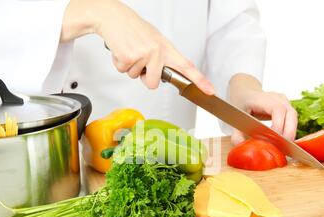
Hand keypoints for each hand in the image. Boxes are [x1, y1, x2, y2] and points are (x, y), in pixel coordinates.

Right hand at [61, 0, 213, 93]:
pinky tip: (122, 50)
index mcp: (166, 48)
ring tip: (129, 50)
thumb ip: (161, 58)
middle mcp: (158, 52)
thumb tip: (162, 75)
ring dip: (129, 67)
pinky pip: (123, 72)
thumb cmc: (133, 29)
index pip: (187, 67)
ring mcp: (144, 55)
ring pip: (135, 77)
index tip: (210, 91)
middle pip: (153, 83)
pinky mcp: (129, 58)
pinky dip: (119, 63)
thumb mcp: (154, 41)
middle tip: (139, 60)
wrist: (114, 17)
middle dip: (143, 77)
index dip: (200, 81)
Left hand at [229, 74, 297, 144]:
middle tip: (282, 147)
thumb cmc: (240, 105)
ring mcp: (283, 101)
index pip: (277, 109)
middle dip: (289, 132)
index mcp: (261, 98)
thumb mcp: (235, 120)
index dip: (278, 125)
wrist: (245, 94)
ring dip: (291, 132)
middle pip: (290, 113)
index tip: (273, 140)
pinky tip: (284, 142)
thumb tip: (243, 147)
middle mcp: (276, 97)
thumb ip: (237, 135)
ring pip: (294, 117)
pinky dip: (290, 130)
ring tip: (284, 147)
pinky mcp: (287, 107)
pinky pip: (292, 119)